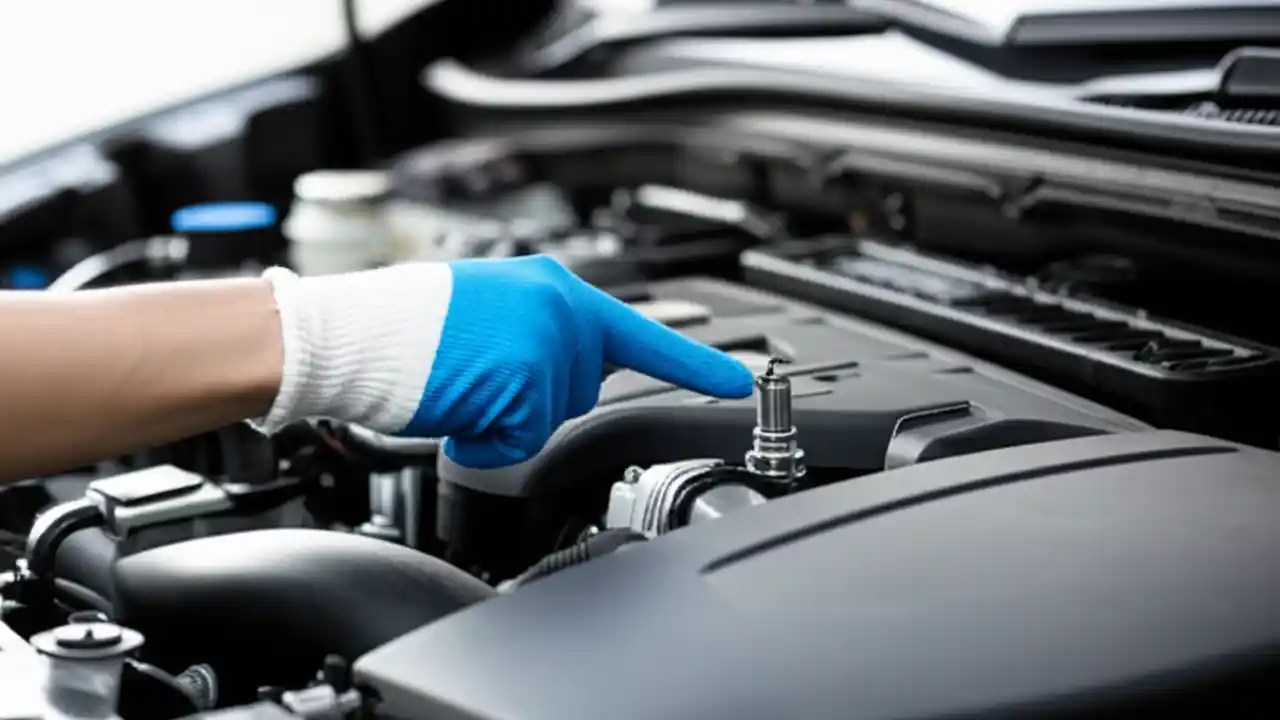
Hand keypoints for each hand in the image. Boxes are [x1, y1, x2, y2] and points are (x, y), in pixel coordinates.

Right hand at [256, 256, 752, 467]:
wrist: (347, 333)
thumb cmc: (403, 330)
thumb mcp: (490, 313)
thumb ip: (543, 335)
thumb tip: (570, 372)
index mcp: (553, 287)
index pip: (641, 333)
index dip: (695, 363)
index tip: (738, 382)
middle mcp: (558, 308)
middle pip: (581, 391)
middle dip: (536, 400)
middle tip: (476, 376)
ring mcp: (543, 343)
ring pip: (550, 420)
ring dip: (506, 421)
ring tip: (458, 387)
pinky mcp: (522, 379)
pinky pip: (519, 441)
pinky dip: (484, 442)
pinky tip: (453, 408)